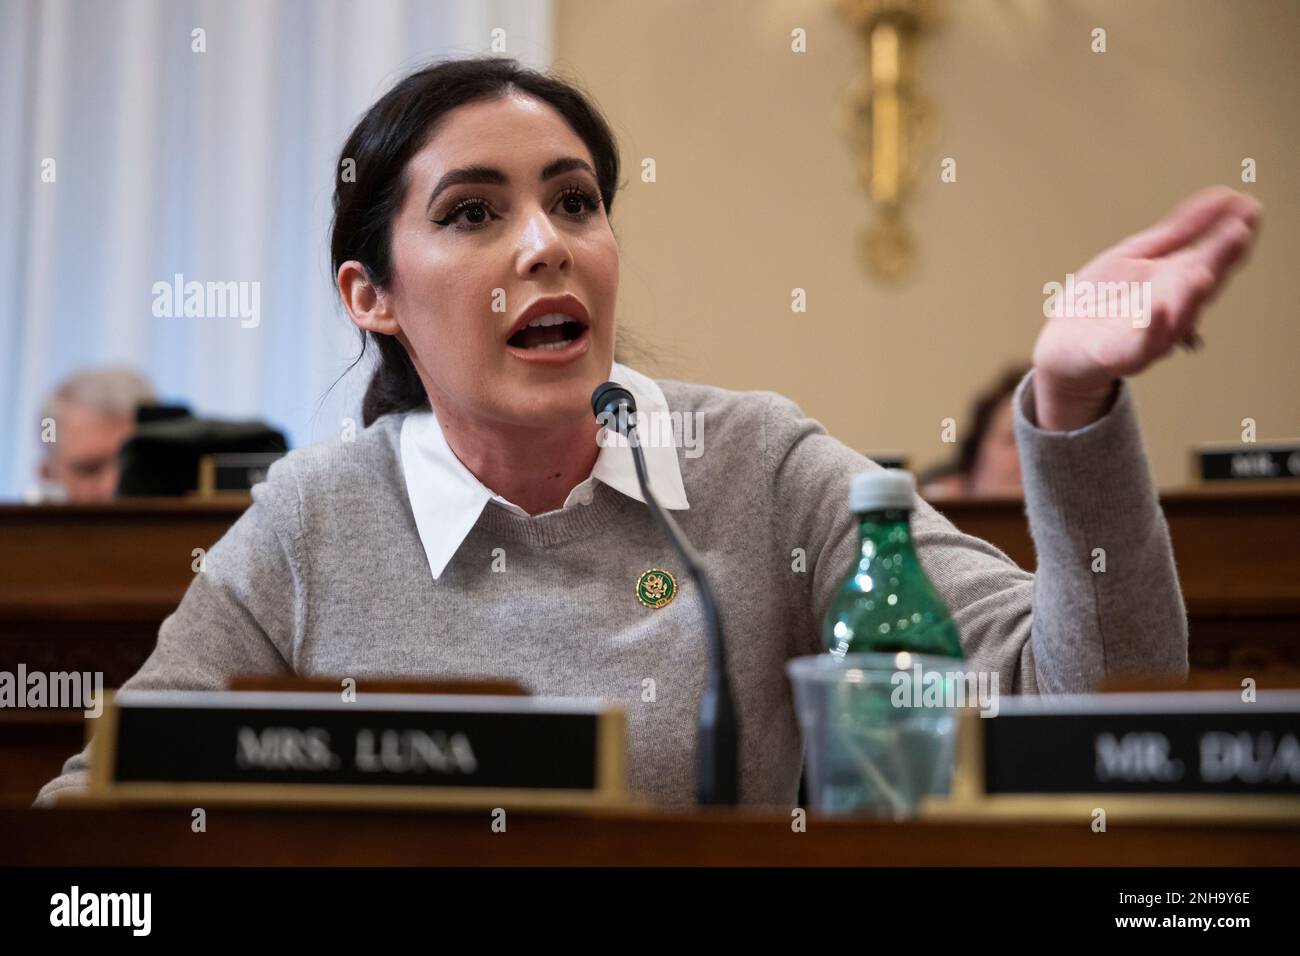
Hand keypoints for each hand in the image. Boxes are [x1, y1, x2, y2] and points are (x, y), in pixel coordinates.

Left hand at [1031, 186, 1261, 429]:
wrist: (1060, 346)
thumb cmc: (1102, 301)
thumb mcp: (1138, 254)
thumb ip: (1179, 230)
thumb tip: (1222, 196)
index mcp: (1177, 281)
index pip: (1213, 257)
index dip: (1230, 234)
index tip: (1249, 208)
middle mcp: (1172, 308)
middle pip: (1202, 284)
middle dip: (1220, 260)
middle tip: (1239, 231)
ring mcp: (1149, 333)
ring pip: (1178, 317)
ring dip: (1191, 296)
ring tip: (1202, 272)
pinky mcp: (1120, 354)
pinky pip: (1140, 345)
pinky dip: (1150, 328)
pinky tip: (1157, 309)